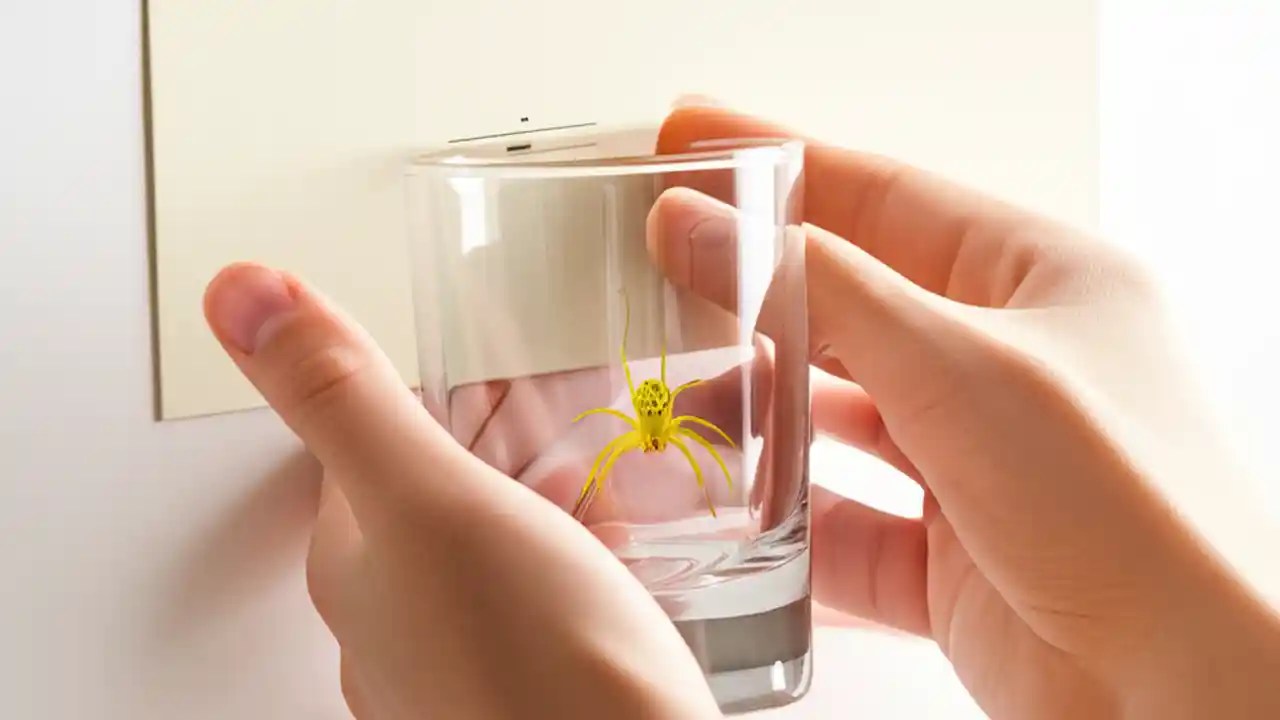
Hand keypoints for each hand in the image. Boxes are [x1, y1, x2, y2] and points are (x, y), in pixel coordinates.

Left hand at [202, 265, 722, 718]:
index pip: (359, 451)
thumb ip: (344, 398)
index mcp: (360, 571)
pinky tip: (617, 547)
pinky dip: (575, 553)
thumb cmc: (535, 663)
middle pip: (428, 500)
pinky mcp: (540, 683)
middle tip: (544, 391)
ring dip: (533, 495)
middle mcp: (400, 627)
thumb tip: (240, 296)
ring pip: (489, 551)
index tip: (460, 350)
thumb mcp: (433, 501)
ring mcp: (470, 662)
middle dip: (483, 439)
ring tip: (592, 455)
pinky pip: (545, 599)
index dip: (411, 392)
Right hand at [652, 106, 1279, 718]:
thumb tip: (698, 224)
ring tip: (680, 395)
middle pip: (854, 305)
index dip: (783, 164)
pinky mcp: (946, 558)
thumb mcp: (961, 364)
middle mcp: (1006, 367)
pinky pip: (842, 526)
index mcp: (1040, 282)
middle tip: (658, 266)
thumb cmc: (1129, 507)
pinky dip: (787, 523)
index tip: (691, 142)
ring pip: (839, 417)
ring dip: (763, 412)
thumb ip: (817, 290)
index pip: (887, 197)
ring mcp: (975, 464)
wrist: (1185, 690)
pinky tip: (733, 512)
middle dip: (757, 291)